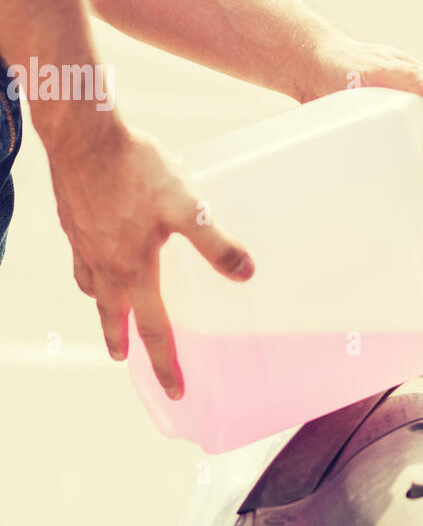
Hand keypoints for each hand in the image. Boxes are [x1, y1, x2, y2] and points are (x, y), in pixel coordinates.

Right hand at [46, 114, 252, 398]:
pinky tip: (94, 258)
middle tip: (124, 360)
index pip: (155, 330)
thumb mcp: (187, 206)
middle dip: (122, 340)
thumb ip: (216, 243)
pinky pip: (81, 260)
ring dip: (103, 308)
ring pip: (92, 288)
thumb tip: (247, 274)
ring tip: (109, 314)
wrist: (82, 134)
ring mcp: (83, 244)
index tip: (176, 391)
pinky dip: (88, 272)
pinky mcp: (72, 222)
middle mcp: (103, 265)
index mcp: (134, 270)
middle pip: (114, 315)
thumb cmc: (136, 169)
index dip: (167, 363)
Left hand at [302, 40, 422, 164]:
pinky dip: (405, 175)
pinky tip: (386, 182)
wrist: (317, 72)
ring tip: (395, 175)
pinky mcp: (398, 142)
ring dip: (422, 171)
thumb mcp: (379, 69)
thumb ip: (411, 77)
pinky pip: (412, 164)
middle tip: (411, 166)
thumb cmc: (350, 63)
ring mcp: (416, 128)